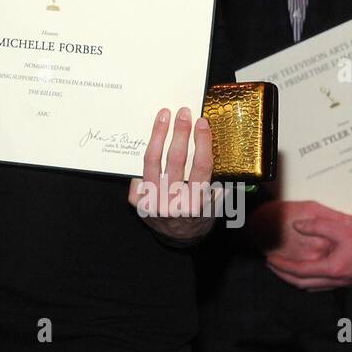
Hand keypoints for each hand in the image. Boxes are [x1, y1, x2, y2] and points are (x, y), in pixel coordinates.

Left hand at [128, 106, 214, 243]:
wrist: (177, 238)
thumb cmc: (198, 216)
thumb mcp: (214, 204)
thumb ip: (213, 180)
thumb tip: (209, 148)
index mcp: (196, 203)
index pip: (201, 166)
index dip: (202, 142)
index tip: (202, 122)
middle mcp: (173, 202)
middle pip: (176, 160)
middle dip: (180, 132)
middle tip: (183, 113)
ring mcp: (152, 202)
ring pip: (152, 161)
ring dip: (158, 135)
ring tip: (163, 117)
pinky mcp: (138, 201)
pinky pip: (138, 173)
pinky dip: (146, 159)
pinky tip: (151, 142)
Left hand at [260, 200, 351, 289]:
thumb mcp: (340, 228)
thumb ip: (316, 226)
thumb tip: (296, 226)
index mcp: (331, 268)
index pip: (299, 271)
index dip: (282, 266)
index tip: (270, 259)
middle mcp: (334, 281)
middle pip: (301, 284)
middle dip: (283, 275)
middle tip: (271, 265)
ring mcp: (340, 284)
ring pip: (310, 287)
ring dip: (293, 280)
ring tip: (282, 269)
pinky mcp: (344, 283)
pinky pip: (320, 287)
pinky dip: (306, 281)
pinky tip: (302, 274)